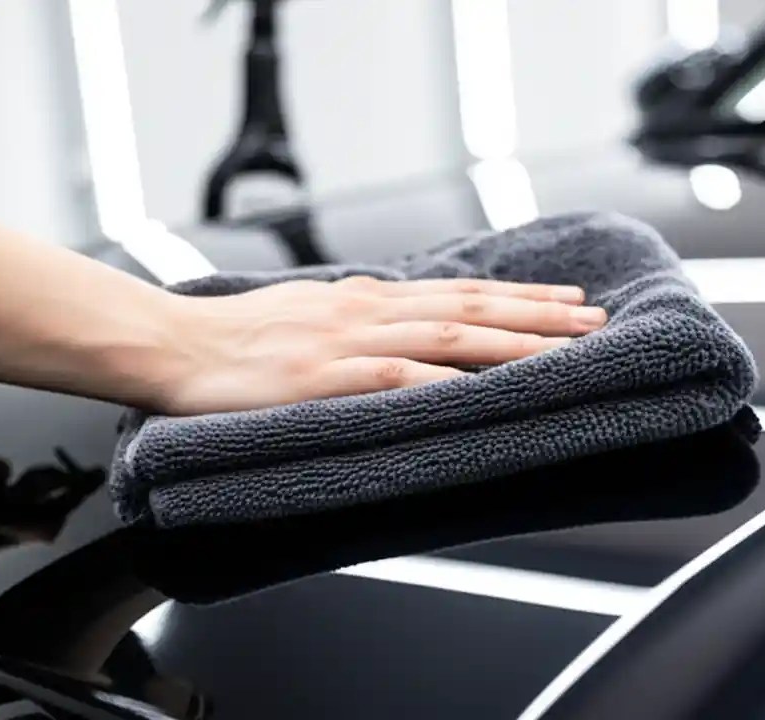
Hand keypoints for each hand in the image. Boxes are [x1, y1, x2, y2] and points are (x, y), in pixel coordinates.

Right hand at [155, 276, 607, 414]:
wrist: (171, 346)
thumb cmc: (234, 338)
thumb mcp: (308, 315)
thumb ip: (359, 320)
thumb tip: (406, 328)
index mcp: (365, 299)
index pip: (459, 292)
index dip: (519, 296)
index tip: (568, 301)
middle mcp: (366, 311)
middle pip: (469, 307)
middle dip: (537, 314)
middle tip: (593, 320)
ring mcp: (345, 343)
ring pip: (445, 335)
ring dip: (509, 342)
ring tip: (562, 350)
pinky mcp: (318, 377)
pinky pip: (390, 377)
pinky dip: (439, 382)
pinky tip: (479, 391)